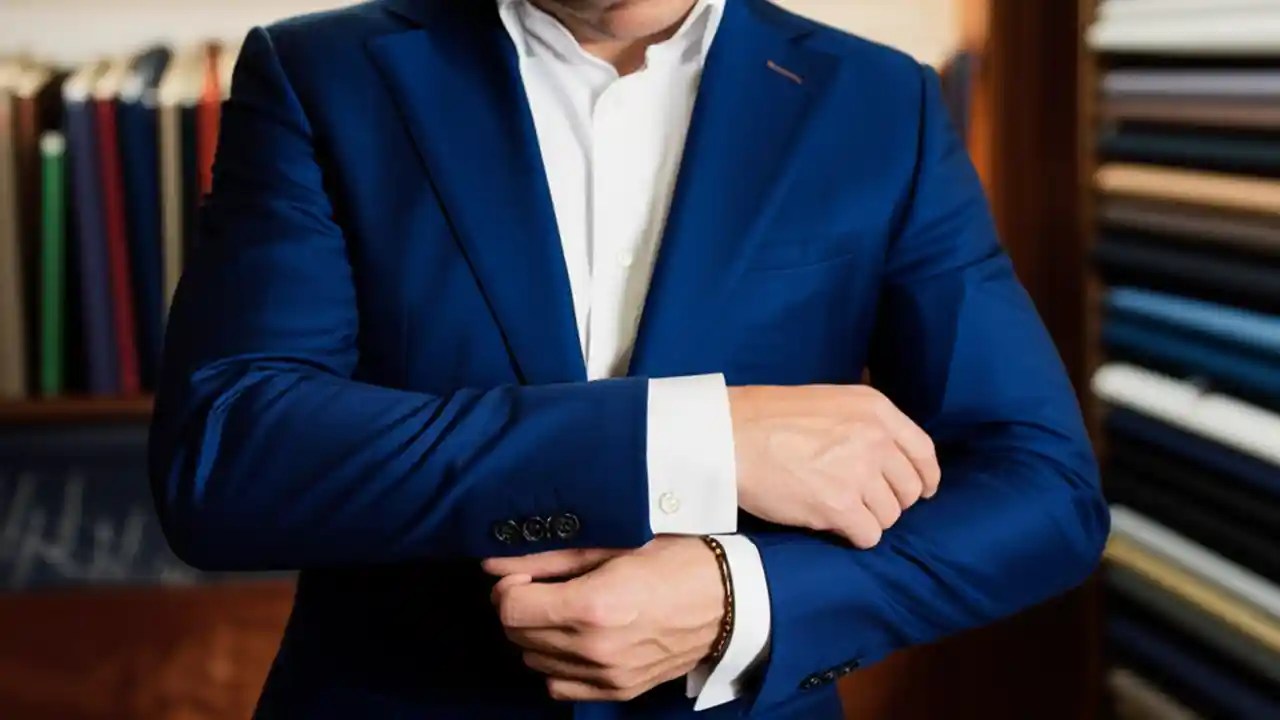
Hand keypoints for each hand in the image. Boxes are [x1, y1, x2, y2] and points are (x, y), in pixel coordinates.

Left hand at [483, 537, 723, 701]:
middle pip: (517, 634)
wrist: (728, 599)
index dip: (508, 586)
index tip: (524, 574)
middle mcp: (595, 648)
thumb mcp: (614, 543)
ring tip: (563, 609)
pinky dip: (555, 663)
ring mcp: (607, 675)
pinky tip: (574, 639)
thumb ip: (550, 556)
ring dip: (536, 634)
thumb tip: (495, 562)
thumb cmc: (675, 558)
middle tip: (543, 586)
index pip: (511, 608)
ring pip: (533, 660)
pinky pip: (558, 686)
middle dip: (519, 607)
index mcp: (593, 606)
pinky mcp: (619, 690)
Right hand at [729, 385, 940, 548]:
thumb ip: (862, 423)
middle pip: (909, 489)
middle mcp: (876, 439)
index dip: (925, 477)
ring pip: (890, 516)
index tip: (922, 491)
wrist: (728, 435)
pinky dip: (854, 536)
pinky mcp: (840, 505)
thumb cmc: (765, 417)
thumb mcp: (827, 401)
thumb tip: (884, 451)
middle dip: (891, 501)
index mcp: (876, 409)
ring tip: (840, 511)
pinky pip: (868, 535)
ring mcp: (860, 473)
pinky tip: (834, 526)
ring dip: (869, 519)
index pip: (923, 451)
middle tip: (864, 503)